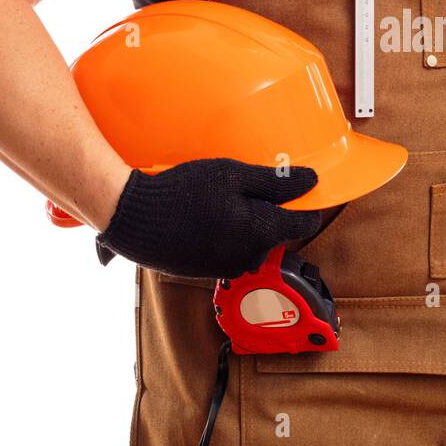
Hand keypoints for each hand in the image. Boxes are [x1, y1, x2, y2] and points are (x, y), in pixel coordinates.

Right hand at [95, 159, 321, 278]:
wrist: (134, 218)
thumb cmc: (182, 192)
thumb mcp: (231, 176)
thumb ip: (274, 182)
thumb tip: (311, 181)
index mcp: (261, 233)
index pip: (304, 224)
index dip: (306, 204)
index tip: (301, 190)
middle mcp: (249, 256)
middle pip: (277, 232)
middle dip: (270, 211)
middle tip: (248, 187)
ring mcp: (228, 266)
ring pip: (253, 242)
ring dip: (246, 223)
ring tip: (222, 201)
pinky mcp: (208, 270)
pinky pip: (231, 250)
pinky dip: (226, 233)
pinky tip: (207, 216)